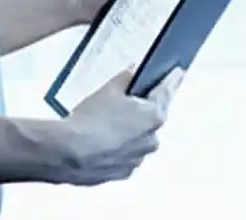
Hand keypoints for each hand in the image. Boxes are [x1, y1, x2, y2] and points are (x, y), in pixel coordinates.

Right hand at [50, 66, 185, 185]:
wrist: (67, 153)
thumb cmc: (89, 122)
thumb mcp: (108, 90)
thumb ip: (126, 79)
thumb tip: (132, 73)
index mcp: (153, 115)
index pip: (167, 91)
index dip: (171, 79)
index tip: (177, 73)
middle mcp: (151, 139)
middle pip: (151, 117)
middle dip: (140, 109)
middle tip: (121, 102)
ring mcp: (138, 158)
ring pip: (138, 138)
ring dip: (127, 131)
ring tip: (104, 124)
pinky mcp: (123, 171)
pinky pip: (126, 155)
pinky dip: (117, 148)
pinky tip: (101, 141)